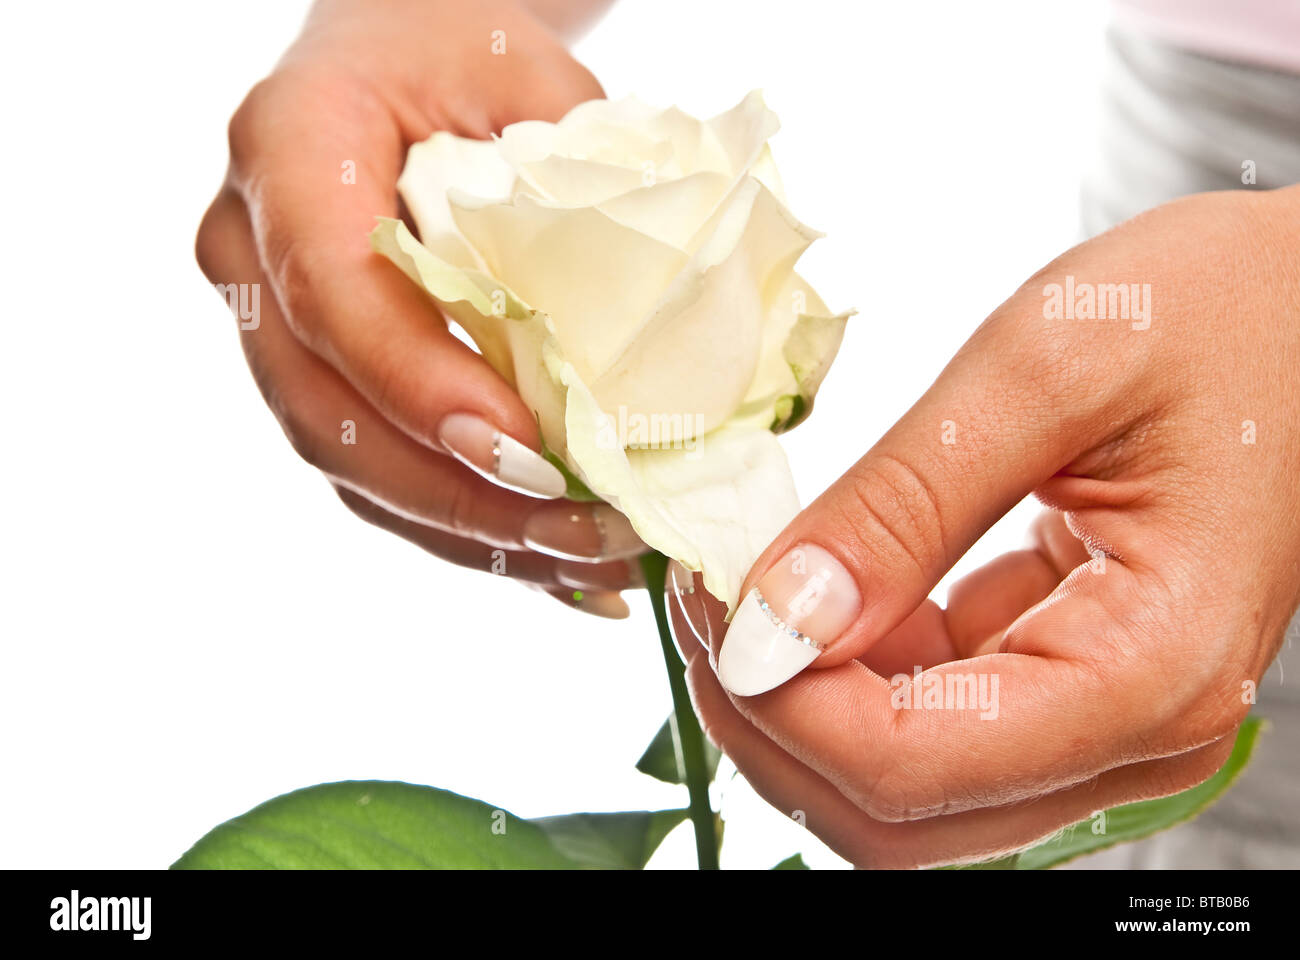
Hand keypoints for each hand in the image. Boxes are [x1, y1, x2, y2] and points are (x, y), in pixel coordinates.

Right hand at [196, 0, 639, 617]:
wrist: (392, 48)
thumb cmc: (454, 43)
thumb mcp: (523, 70)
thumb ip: (571, 180)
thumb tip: (660, 336)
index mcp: (286, 151)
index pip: (332, 294)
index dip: (420, 385)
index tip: (529, 455)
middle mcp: (251, 251)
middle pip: (328, 415)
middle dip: (464, 497)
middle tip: (590, 532)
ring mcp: (274, 326)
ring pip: (349, 468)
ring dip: (474, 534)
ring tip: (594, 562)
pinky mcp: (319, 375)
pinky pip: (376, 473)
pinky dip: (466, 528)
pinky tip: (552, 562)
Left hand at [669, 185, 1299, 865]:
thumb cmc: (1217, 311)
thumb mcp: (1042, 372)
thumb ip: (900, 507)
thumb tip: (772, 620)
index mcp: (1151, 668)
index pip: (914, 765)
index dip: (781, 700)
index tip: (708, 599)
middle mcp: (1134, 731)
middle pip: (897, 813)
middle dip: (772, 720)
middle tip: (701, 598)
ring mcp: (1100, 719)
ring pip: (902, 784)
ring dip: (800, 705)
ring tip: (740, 588)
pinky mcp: (1065, 684)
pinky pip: (929, 721)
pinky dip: (849, 672)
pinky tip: (819, 587)